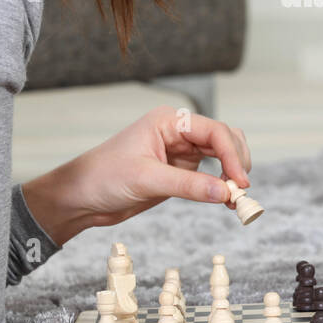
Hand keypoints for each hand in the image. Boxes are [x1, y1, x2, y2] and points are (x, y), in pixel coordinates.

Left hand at [24, 106, 252, 241]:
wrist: (81, 198)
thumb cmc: (103, 177)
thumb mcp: (146, 180)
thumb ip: (188, 186)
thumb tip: (226, 193)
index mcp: (169, 121)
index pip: (214, 131)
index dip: (232, 154)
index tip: (240, 181)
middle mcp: (179, 132)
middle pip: (225, 139)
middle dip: (238, 163)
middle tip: (242, 191)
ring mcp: (181, 152)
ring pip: (223, 156)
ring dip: (234, 174)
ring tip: (237, 199)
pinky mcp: (180, 172)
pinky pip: (211, 176)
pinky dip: (222, 187)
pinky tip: (226, 202)